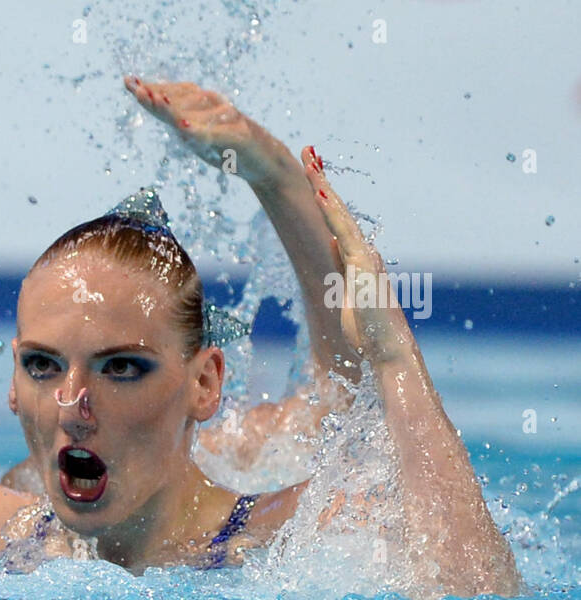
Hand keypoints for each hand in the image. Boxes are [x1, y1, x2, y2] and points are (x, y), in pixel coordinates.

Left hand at [123, 77, 295, 189]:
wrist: (264, 161)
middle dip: (157, 96)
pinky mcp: (238, 136)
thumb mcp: (198, 137)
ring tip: (156, 101)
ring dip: (175, 108)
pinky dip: (199, 131)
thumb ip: (179, 120)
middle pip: (181, 100)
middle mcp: (213, 107)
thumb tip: (153, 102)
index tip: (128, 82)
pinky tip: (184, 127)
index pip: (171, 96)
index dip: (150, 90)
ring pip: (197, 113)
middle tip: (137, 90)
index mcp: (200, 108)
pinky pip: (216, 134)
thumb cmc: (227, 147)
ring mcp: (227, 120)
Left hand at [301, 147, 410, 366]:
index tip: (311, 171)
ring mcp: (364, 257)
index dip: (324, 195)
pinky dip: (332, 213)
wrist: (388, 351)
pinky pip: (344, 234)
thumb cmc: (368, 331)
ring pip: (340, 215)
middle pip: (337, 209)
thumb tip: (333, 245)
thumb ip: (342, 269)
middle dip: (320, 180)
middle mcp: (363, 252)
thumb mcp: (346, 295)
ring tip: (309, 162)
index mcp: (356, 257)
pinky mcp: (363, 267)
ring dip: (323, 187)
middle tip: (308, 151)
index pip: (335, 219)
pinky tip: (319, 194)